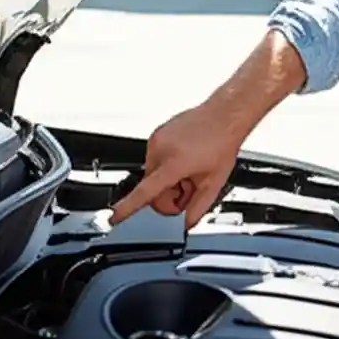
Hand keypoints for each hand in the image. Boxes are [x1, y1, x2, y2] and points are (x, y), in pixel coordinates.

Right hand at [108, 102, 241, 226]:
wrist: (225, 115)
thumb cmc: (223, 142)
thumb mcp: (215, 182)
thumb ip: (198, 208)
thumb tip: (186, 224)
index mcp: (173, 163)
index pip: (144, 192)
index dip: (127, 208)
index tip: (114, 218)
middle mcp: (160, 150)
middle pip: (151, 188)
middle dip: (169, 195)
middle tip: (189, 188)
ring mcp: (156, 139)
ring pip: (153, 174)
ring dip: (169, 179)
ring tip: (191, 169)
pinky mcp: (156, 134)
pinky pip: (155, 158)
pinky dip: (167, 165)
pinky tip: (186, 158)